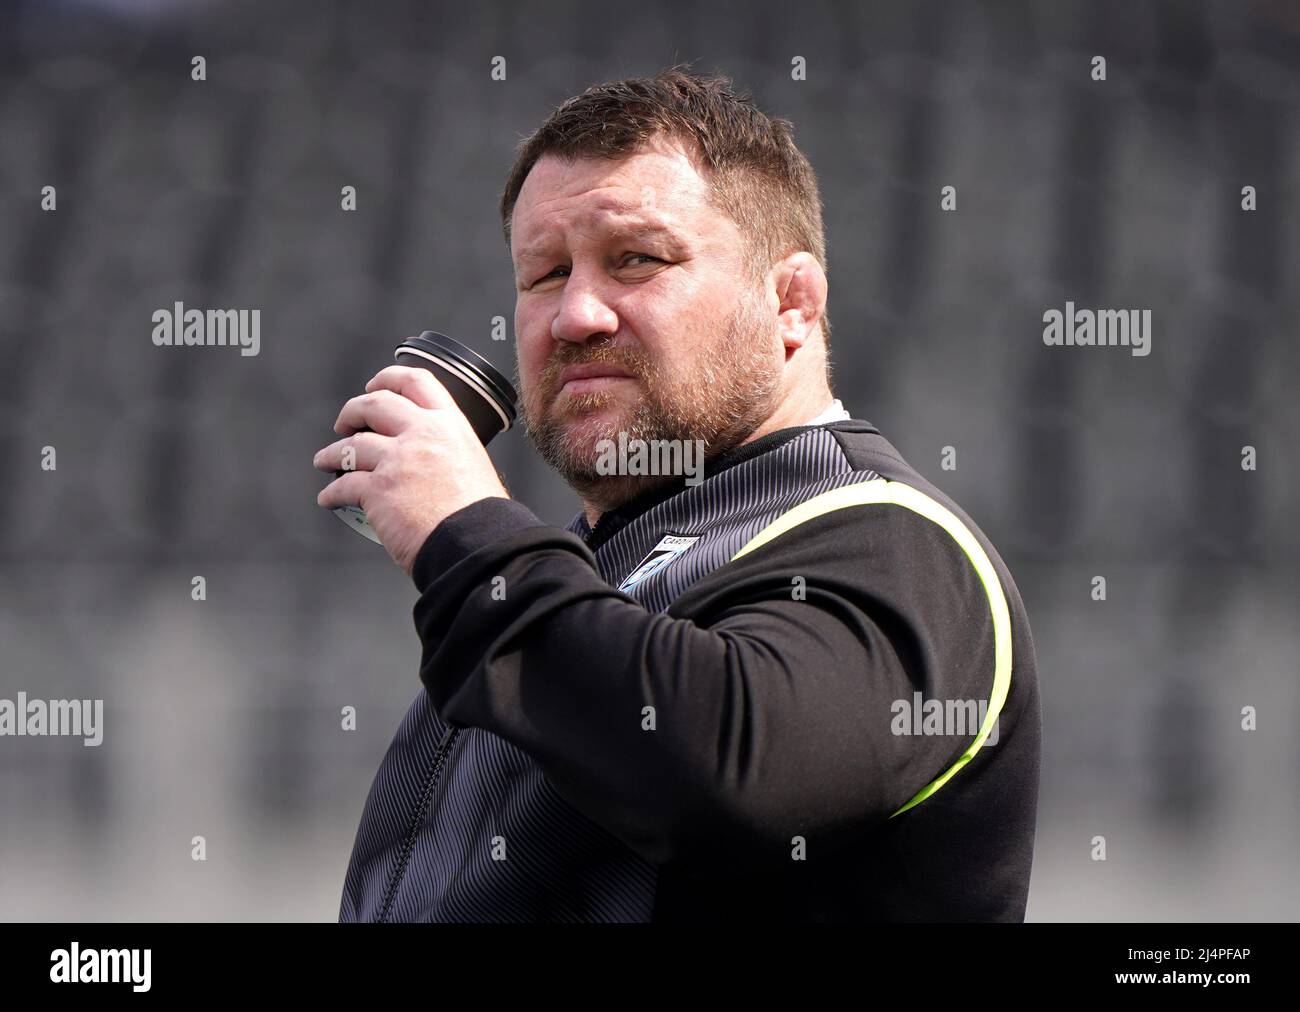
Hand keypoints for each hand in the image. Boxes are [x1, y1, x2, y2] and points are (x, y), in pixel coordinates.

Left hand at [313, 365, 509, 575]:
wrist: (476, 543)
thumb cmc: (482, 515)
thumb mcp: (474, 465)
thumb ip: (449, 453)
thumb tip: (432, 463)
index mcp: (449, 425)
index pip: (415, 381)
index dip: (388, 379)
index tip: (374, 387)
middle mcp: (421, 434)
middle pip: (373, 405)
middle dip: (352, 412)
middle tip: (345, 424)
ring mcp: (397, 460)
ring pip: (351, 446)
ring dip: (333, 454)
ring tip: (326, 460)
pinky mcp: (377, 490)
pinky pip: (343, 486)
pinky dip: (331, 493)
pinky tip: (329, 498)